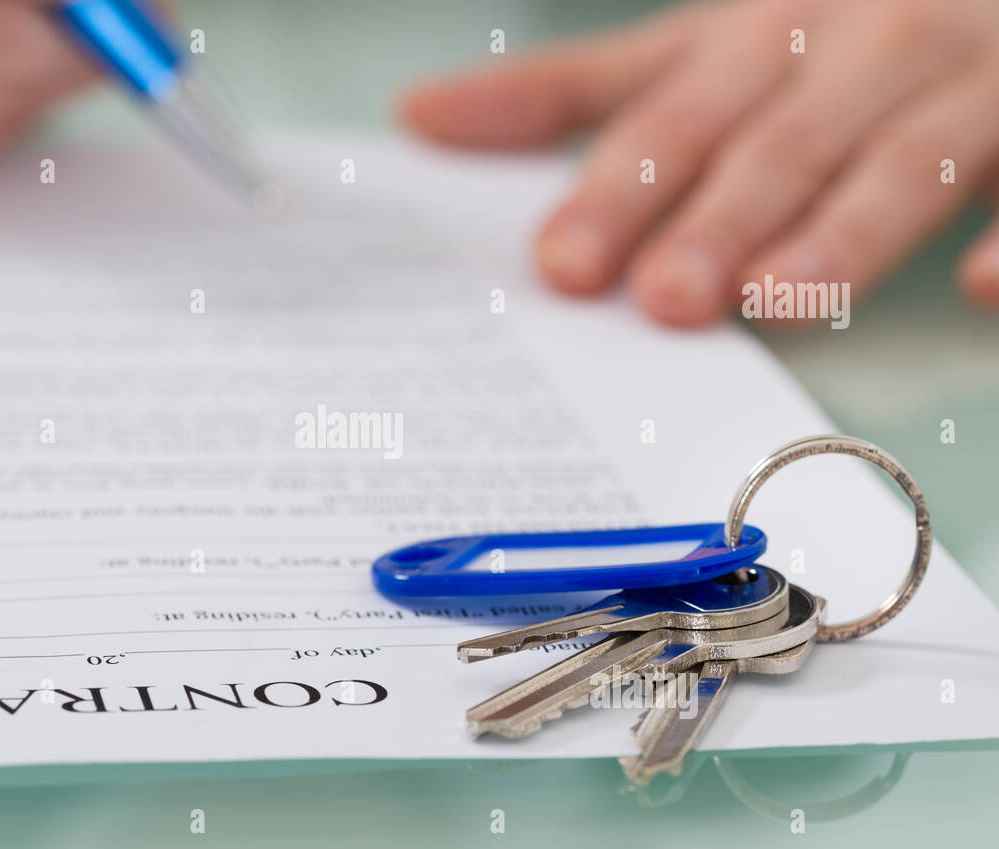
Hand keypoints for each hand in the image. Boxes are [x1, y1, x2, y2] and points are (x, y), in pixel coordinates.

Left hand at [401, 0, 998, 325]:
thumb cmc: (822, 33)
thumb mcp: (695, 47)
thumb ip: (571, 92)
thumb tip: (420, 118)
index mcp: (766, 34)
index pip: (680, 117)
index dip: (622, 186)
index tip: (562, 266)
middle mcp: (861, 48)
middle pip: (783, 140)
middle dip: (724, 215)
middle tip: (665, 299)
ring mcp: (965, 84)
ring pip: (906, 157)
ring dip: (846, 228)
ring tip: (780, 299)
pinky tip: (977, 289)